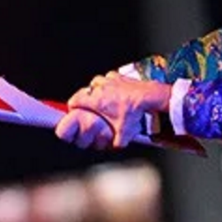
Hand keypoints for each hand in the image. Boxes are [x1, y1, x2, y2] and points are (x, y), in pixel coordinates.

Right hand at [55, 72, 171, 148]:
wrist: (148, 96)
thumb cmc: (134, 111)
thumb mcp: (123, 133)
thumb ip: (116, 142)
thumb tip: (114, 146)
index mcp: (95, 100)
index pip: (74, 101)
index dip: (73, 108)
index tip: (75, 112)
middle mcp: (99, 88)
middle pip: (84, 92)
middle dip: (87, 100)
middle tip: (92, 108)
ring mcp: (109, 80)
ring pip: (96, 84)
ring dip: (97, 91)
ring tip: (104, 100)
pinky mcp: (118, 76)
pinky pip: (108, 79)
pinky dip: (110, 85)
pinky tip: (116, 92)